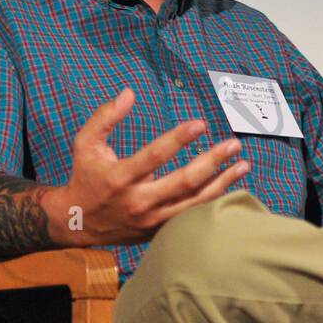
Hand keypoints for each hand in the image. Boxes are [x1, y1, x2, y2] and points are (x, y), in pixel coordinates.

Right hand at [54, 87, 248, 245]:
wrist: (79, 224)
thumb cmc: (86, 177)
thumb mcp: (85, 144)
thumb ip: (104, 117)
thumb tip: (128, 93)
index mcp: (120, 178)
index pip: (153, 157)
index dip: (177, 140)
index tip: (200, 124)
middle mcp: (139, 201)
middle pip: (183, 182)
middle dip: (212, 162)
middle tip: (234, 144)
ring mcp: (152, 219)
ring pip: (195, 202)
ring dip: (223, 183)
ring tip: (243, 164)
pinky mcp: (160, 230)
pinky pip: (193, 215)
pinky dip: (214, 200)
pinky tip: (231, 184)